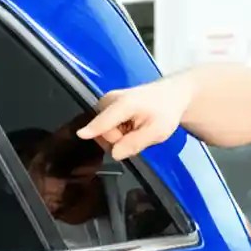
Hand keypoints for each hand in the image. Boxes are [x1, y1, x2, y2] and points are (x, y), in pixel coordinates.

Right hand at [77, 76, 193, 159]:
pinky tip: (130, 125)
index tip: (80, 135)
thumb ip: (135, 142)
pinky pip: (106, 128)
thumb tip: (114, 154)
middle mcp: (109, 100)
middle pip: (104, 132)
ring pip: (104, 132)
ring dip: (119, 137)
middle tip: (138, 134)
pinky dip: (118, 131)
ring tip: (136, 129)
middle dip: (119, 140)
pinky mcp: (105, 107)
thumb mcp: (157, 132)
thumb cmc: (165, 112)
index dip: (92, 130)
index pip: (104, 120)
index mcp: (124, 104)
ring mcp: (106, 102)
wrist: (170, 96)